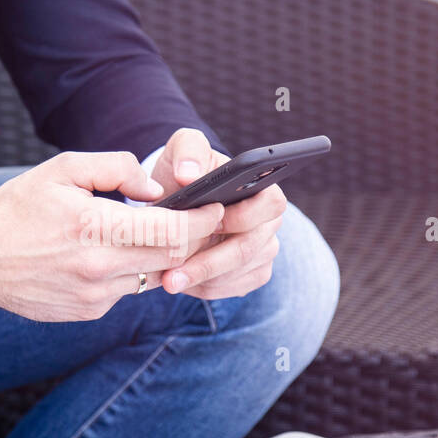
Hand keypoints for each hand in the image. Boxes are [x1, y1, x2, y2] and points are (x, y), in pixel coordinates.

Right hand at [0, 151, 223, 320]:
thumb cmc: (17, 208)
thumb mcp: (62, 170)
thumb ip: (115, 169)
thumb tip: (155, 187)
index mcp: (94, 228)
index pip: (172, 232)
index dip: (204, 220)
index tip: (216, 207)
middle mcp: (98, 268)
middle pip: (173, 258)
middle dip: (196, 239)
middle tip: (205, 220)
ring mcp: (94, 296)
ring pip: (154, 277)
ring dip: (165, 258)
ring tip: (161, 234)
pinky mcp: (88, 312)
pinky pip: (127, 291)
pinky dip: (133, 272)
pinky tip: (118, 255)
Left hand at [150, 128, 285, 299]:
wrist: (179, 200)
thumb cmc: (186, 171)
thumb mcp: (183, 149)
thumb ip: (188, 151)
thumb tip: (188, 174)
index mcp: (264, 189)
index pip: (270, 205)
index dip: (242, 217)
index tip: (210, 224)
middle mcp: (269, 223)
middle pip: (248, 248)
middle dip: (209, 262)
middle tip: (172, 273)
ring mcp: (263, 251)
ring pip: (236, 273)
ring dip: (201, 279)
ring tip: (168, 281)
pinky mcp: (251, 274)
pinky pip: (230, 288)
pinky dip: (204, 287)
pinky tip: (181, 283)